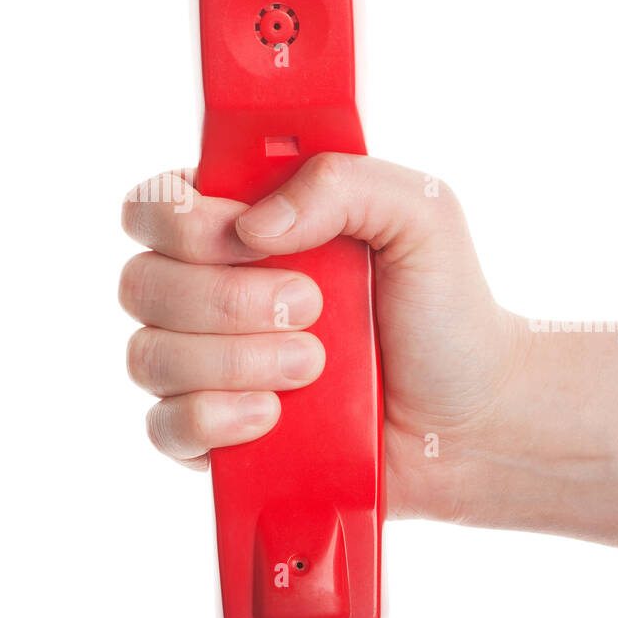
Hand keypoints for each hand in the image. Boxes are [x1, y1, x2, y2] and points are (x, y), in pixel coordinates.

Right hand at [120, 153, 523, 519]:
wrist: (476, 415)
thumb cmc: (448, 310)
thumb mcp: (422, 215)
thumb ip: (344, 181)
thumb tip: (254, 224)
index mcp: (253, 225)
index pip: (157, 207)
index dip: (185, 222)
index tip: (253, 239)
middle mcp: (218, 291)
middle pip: (142, 283)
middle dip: (227, 299)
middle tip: (313, 308)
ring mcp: (214, 367)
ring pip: (148, 357)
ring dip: (233, 361)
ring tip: (315, 366)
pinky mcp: (221, 436)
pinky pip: (165, 428)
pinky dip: (213, 420)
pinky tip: (273, 416)